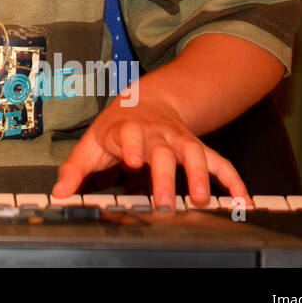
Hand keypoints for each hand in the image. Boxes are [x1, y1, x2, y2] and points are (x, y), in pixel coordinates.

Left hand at [51, 96, 251, 209]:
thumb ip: (75, 169)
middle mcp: (156, 134)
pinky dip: (233, 180)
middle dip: (165, 175)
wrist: (146, 101)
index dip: (132, 145)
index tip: (133, 161)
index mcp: (127, 130)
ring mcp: (179, 140)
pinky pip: (219, 162)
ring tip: (202, 200)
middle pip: (163, 151)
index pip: (130, 135)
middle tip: (163, 202)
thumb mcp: (91, 143)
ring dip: (199, 176)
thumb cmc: (116, 128)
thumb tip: (59, 193)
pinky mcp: (197, 148)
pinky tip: (242, 201)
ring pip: (193, 154)